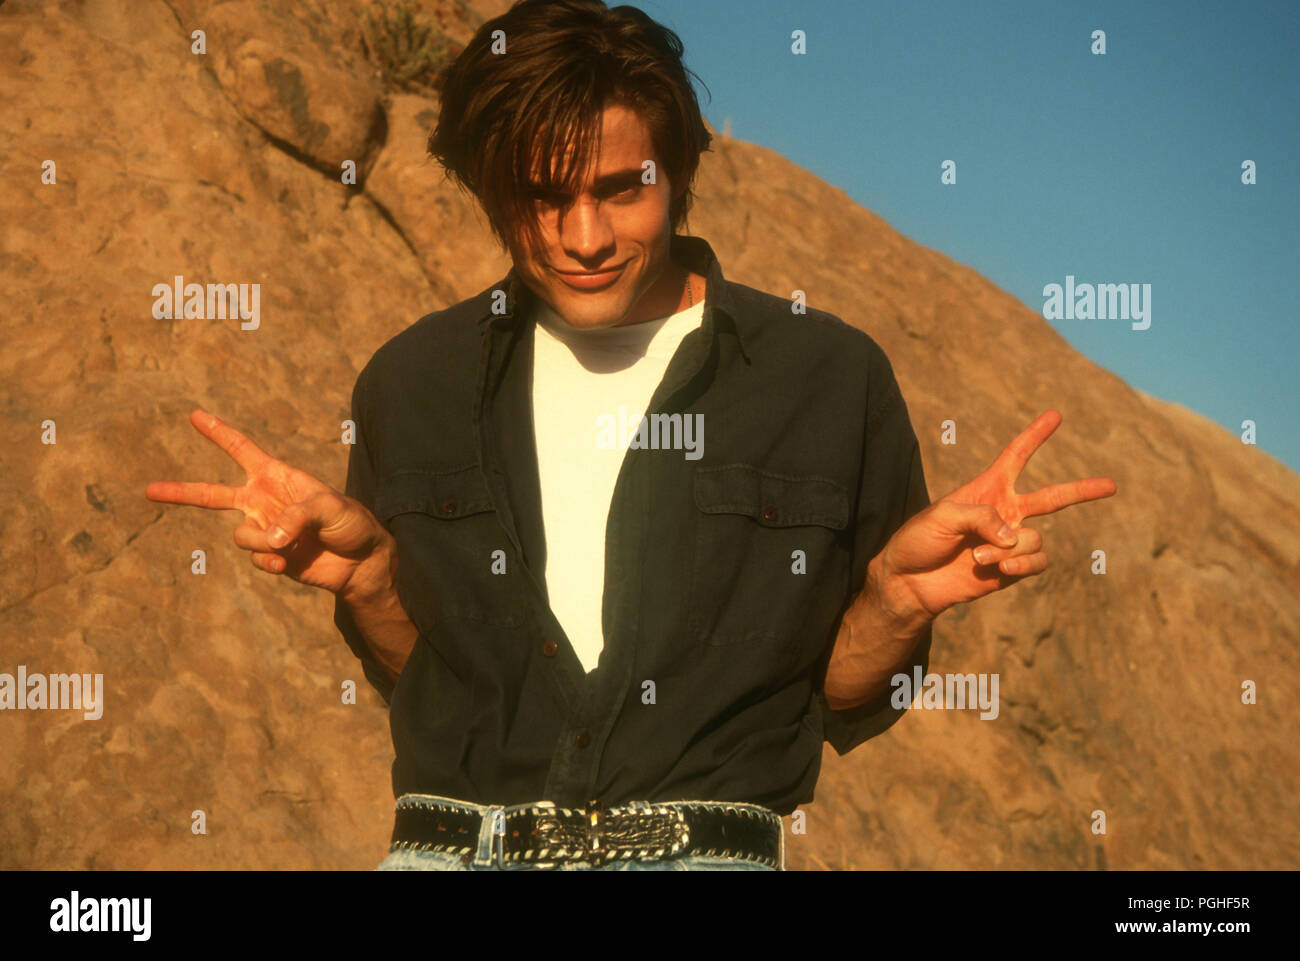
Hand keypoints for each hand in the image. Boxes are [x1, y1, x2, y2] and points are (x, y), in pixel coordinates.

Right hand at [145, 408, 392, 598]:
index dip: (218, 432)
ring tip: (290, 544)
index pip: (241, 449)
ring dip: (261, 541)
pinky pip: (254, 557)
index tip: (194, 414)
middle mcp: (264, 501)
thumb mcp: (329, 508)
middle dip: (180, 492)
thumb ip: (296, 517)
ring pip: (239, 536)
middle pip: (213, 495)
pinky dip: (268, 561)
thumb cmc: (350, 522)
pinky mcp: (269, 556)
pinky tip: (287, 562)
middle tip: (148, 490)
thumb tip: (267, 540)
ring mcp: (264, 529)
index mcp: (277, 476)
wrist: (362, 561)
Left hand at [877, 409, 1116, 622]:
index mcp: (987, 489)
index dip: (1035, 436)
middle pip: (1053, 498)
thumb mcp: (943, 516)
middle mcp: (1005, 512)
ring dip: (1008, 549)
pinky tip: (999, 569)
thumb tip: (1014, 535)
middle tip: (1113, 485)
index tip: (1055, 415)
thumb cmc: (920, 540)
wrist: (910, 582)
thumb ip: (982, 517)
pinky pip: (1036, 563)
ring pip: (1034, 538)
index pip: (1016, 456)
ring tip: (975, 557)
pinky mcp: (1012, 569)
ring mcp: (1010, 542)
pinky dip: (1021, 565)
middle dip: (1083, 491)